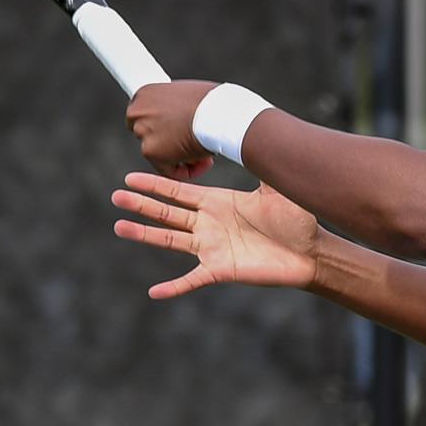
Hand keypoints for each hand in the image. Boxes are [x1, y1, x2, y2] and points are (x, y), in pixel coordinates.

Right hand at [110, 171, 322, 298]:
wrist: (310, 251)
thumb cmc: (297, 219)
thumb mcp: (278, 187)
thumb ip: (264, 164)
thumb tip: (258, 134)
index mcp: (217, 202)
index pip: (178, 192)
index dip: (154, 185)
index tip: (129, 178)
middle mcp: (209, 224)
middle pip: (167, 213)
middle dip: (142, 204)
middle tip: (115, 196)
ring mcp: (212, 248)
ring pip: (170, 240)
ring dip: (145, 235)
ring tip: (120, 227)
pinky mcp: (221, 269)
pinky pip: (192, 279)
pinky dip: (174, 287)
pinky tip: (154, 292)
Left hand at [126, 80, 217, 178]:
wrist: (220, 113)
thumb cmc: (213, 102)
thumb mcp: (189, 94)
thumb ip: (176, 105)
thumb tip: (180, 114)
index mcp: (145, 93)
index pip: (145, 116)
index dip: (165, 126)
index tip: (180, 130)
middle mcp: (137, 111)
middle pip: (149, 135)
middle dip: (170, 143)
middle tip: (192, 142)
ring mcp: (142, 131)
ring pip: (159, 154)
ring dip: (180, 156)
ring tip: (203, 151)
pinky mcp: (150, 151)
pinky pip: (167, 169)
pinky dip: (185, 170)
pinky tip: (202, 162)